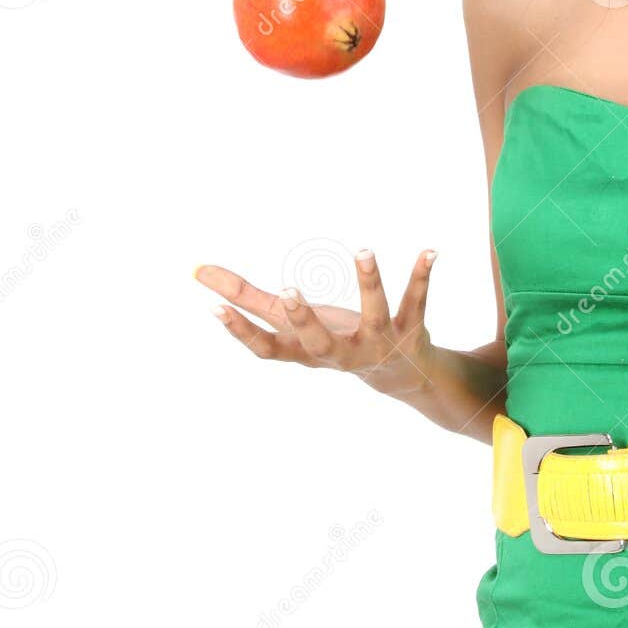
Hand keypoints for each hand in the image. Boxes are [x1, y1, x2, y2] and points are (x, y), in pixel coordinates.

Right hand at [194, 248, 438, 398]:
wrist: (405, 378)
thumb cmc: (337, 341)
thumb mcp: (292, 324)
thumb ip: (247, 300)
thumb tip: (197, 271)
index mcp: (307, 353)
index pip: (268, 351)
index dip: (242, 334)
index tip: (215, 310)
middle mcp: (342, 354)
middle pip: (319, 342)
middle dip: (304, 319)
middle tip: (289, 290)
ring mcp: (379, 344)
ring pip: (374, 316)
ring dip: (370, 283)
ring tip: (364, 249)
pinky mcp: (411, 331)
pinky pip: (416, 302)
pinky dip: (421, 277)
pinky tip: (430, 250)